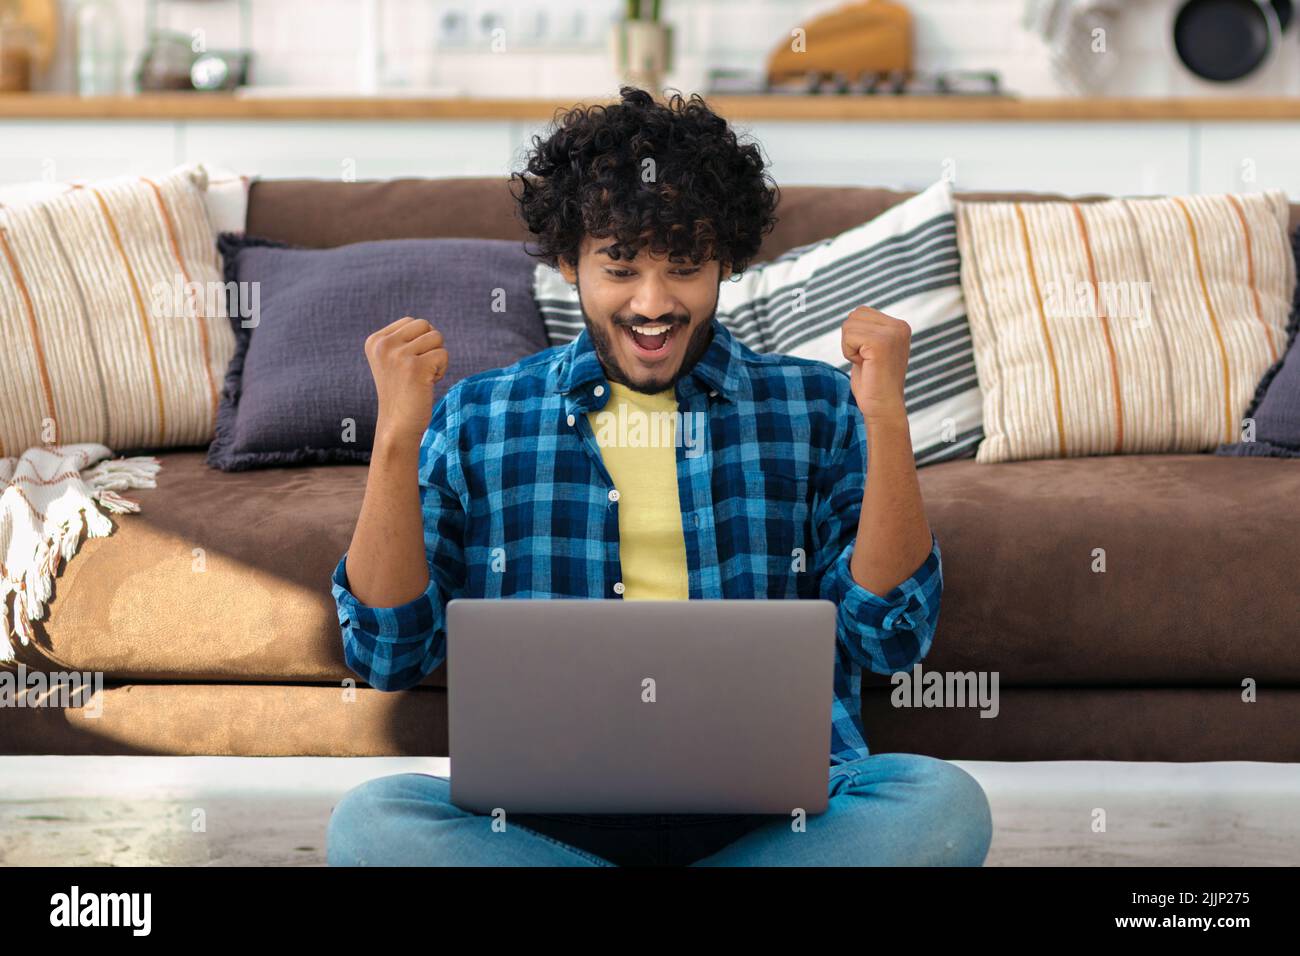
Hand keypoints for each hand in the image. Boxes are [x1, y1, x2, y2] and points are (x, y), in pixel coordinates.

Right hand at [365, 316, 448, 448]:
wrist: (397, 425)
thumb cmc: (401, 392)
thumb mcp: (393, 360)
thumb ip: (405, 339)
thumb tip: (429, 327)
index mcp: (375, 341)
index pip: (412, 322)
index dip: (419, 342)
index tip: (408, 365)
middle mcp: (383, 345)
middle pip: (425, 325)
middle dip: (430, 346)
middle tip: (419, 370)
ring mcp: (398, 355)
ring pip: (437, 337)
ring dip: (436, 358)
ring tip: (422, 377)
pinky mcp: (415, 367)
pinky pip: (443, 354)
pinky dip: (441, 369)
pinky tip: (428, 383)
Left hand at [841, 305, 909, 423]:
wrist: (883, 407)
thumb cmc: (873, 382)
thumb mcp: (872, 349)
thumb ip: (869, 329)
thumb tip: (855, 313)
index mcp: (899, 326)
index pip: (860, 312)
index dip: (855, 336)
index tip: (869, 356)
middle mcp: (900, 326)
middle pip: (854, 316)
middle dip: (851, 339)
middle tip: (866, 360)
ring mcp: (892, 334)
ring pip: (849, 325)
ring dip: (849, 347)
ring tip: (866, 363)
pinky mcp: (880, 343)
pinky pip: (848, 337)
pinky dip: (848, 353)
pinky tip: (864, 365)